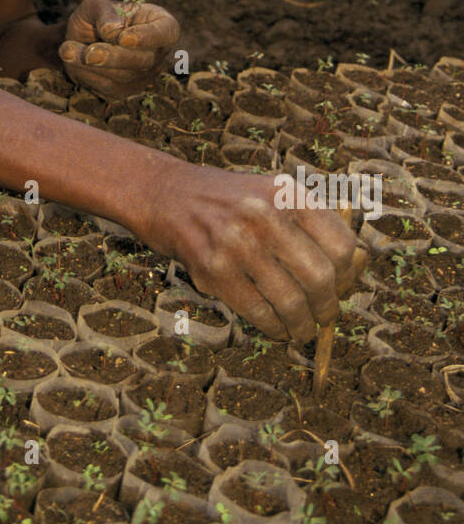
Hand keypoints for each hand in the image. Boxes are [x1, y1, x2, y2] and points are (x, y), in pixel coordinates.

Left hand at [58, 0, 179, 98]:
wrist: (83, 37)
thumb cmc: (97, 16)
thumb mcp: (96, 4)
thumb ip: (105, 12)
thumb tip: (112, 31)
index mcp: (161, 24)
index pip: (165, 33)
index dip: (146, 37)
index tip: (123, 37)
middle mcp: (158, 53)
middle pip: (143, 61)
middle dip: (113, 57)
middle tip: (90, 53)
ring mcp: (144, 75)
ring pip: (123, 78)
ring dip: (93, 67)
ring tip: (67, 50)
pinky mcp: (126, 91)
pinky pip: (109, 89)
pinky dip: (88, 76)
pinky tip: (73, 60)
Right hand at [137, 164, 367, 342]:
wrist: (167, 193)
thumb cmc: (230, 200)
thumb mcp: (273, 193)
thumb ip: (312, 223)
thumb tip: (357, 268)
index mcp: (289, 193)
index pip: (342, 246)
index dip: (348, 276)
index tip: (341, 288)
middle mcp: (267, 214)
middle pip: (321, 278)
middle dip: (328, 307)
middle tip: (324, 316)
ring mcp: (238, 242)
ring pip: (291, 301)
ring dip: (302, 325)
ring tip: (302, 330)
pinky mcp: (213, 268)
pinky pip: (258, 312)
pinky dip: (273, 327)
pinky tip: (276, 328)